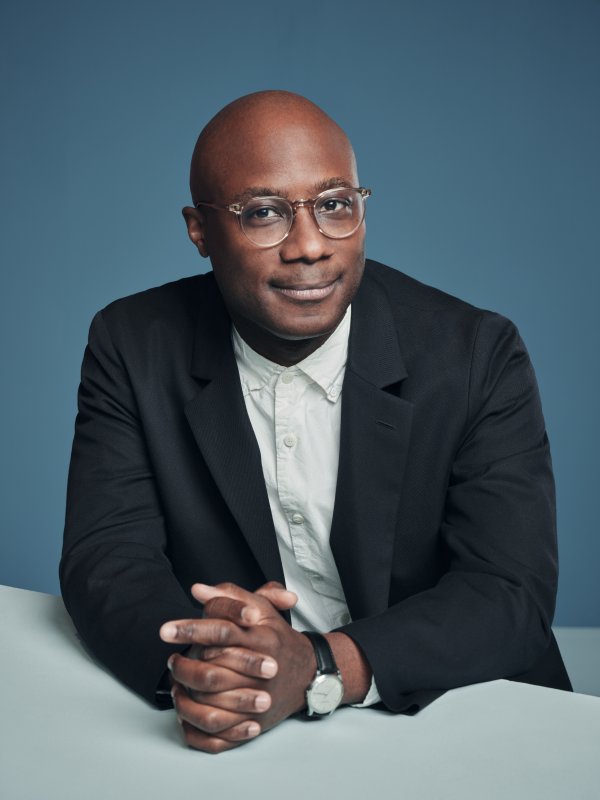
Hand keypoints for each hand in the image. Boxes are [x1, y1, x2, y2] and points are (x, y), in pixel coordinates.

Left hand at [160, 582, 315, 752]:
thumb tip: (197, 589)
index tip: (165, 630)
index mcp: (262, 638)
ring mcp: (258, 701)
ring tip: (177, 682)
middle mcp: (262, 670)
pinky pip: (217, 735)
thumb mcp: (260, 609)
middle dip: (184, 666)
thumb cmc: (279, 638)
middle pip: (212, 672)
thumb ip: (229, 596)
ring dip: (186, 696)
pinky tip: (187, 710)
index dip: (190, 629)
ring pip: (211, 706)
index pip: (221, 631)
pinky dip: (196, 726)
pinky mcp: (254, 724)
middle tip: (172, 660)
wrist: (308, 674)